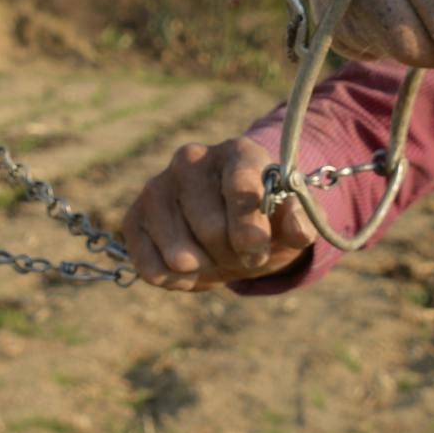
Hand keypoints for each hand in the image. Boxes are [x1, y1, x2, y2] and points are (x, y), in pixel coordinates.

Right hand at [119, 137, 311, 288]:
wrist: (232, 227)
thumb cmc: (264, 220)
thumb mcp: (290, 222)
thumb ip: (298, 222)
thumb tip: (296, 225)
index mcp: (237, 152)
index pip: (240, 187)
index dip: (249, 228)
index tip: (257, 249)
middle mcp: (191, 160)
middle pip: (210, 227)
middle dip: (232, 254)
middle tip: (245, 255)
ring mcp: (157, 186)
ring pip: (178, 252)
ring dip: (204, 269)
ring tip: (217, 258)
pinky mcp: (134, 217)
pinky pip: (149, 265)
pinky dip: (174, 280)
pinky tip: (190, 268)